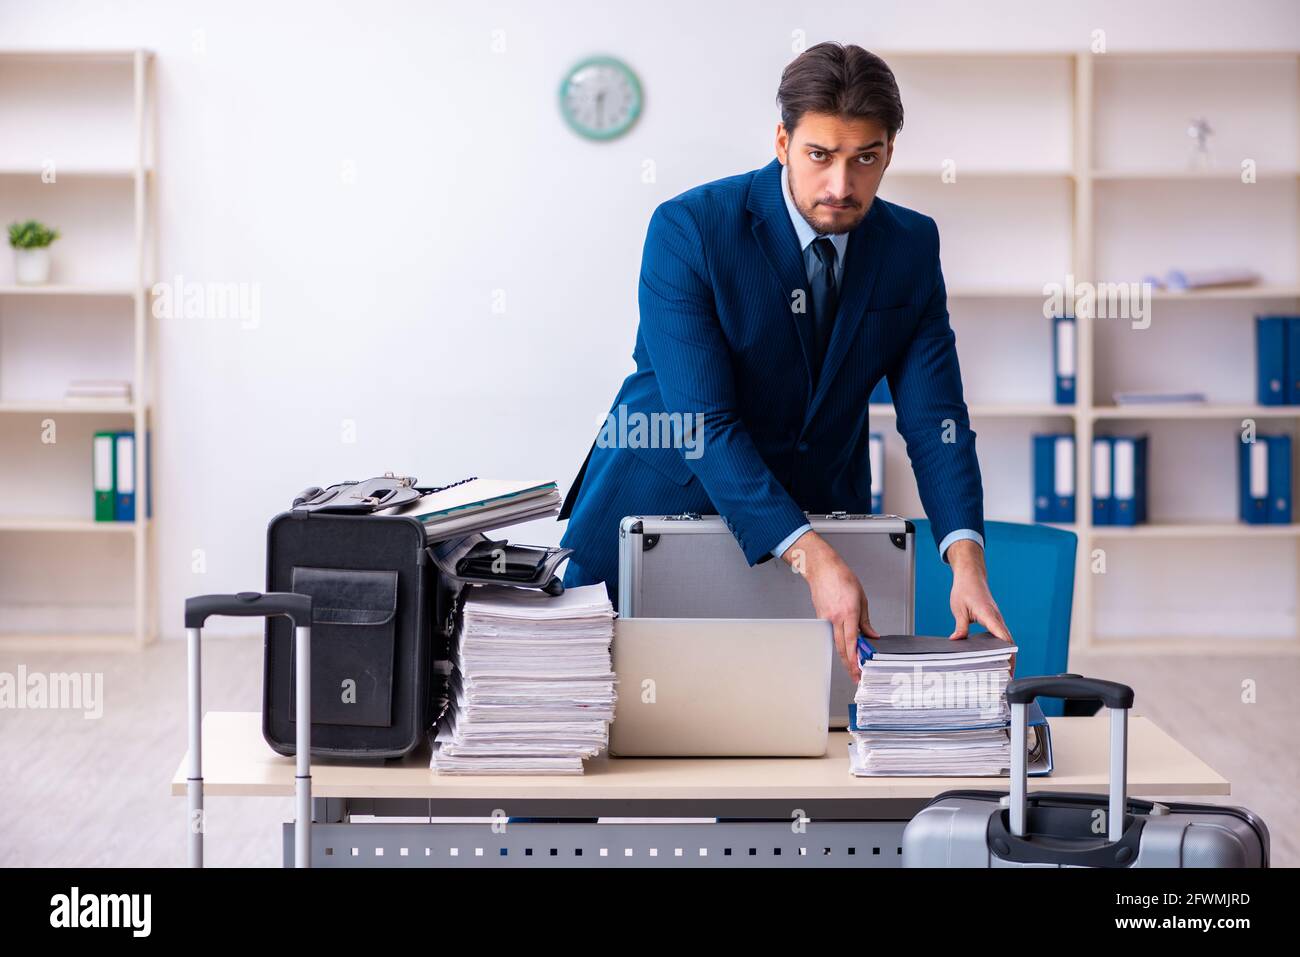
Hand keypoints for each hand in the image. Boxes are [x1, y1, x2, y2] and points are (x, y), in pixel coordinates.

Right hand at [783, 530, 876, 681]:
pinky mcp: (821, 618)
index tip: (859, 670)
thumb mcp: (861, 598)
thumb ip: (865, 620)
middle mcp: (836, 618)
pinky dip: (839, 643)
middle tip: (856, 676)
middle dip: (849, 664)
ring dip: (845, 657)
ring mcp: (826, 619)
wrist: (822, 570)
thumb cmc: (842, 579)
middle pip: (842, 647)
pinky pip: (831, 634)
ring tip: (852, 667)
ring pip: (836, 643)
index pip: (852, 641)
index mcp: (848, 613)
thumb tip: (871, 635)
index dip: (855, 658)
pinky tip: (845, 649)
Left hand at [945, 539, 1014, 673]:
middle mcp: (997, 619)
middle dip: (1010, 659)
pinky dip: (1001, 648)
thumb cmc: (965, 589)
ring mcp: (997, 620)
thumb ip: (961, 626)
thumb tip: (957, 641)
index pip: (1002, 637)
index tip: (1009, 666)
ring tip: (1004, 672)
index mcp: (990, 615)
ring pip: (1006, 641)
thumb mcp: (959, 609)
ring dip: (1007, 655)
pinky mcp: (994, 621)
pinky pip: (1000, 637)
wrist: (970, 576)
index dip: (1007, 653)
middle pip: (1008, 643)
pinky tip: (996, 658)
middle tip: (1007, 677)